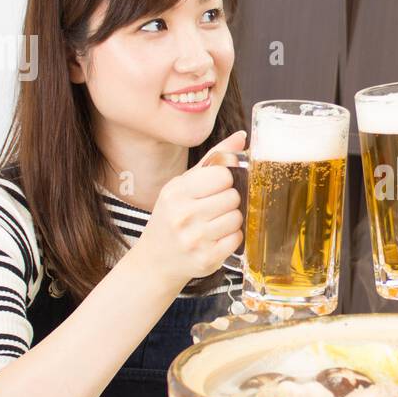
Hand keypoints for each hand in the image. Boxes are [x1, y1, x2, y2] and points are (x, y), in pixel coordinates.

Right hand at [130, 130, 245, 288]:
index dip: (225, 180)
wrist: (155, 259)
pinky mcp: (207, 258)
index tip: (217, 187)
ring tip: (214, 223)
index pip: (223, 175)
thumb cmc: (173, 216)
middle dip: (229, 201)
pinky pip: (237, 239)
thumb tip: (241, 137)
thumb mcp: (184, 184)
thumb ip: (214, 159)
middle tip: (215, 208)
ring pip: (237, 218)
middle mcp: (183, 215)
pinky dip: (232, 238)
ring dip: (231, 220)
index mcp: (177, 191)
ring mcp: (195, 239)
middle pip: (233, 197)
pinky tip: (216, 238)